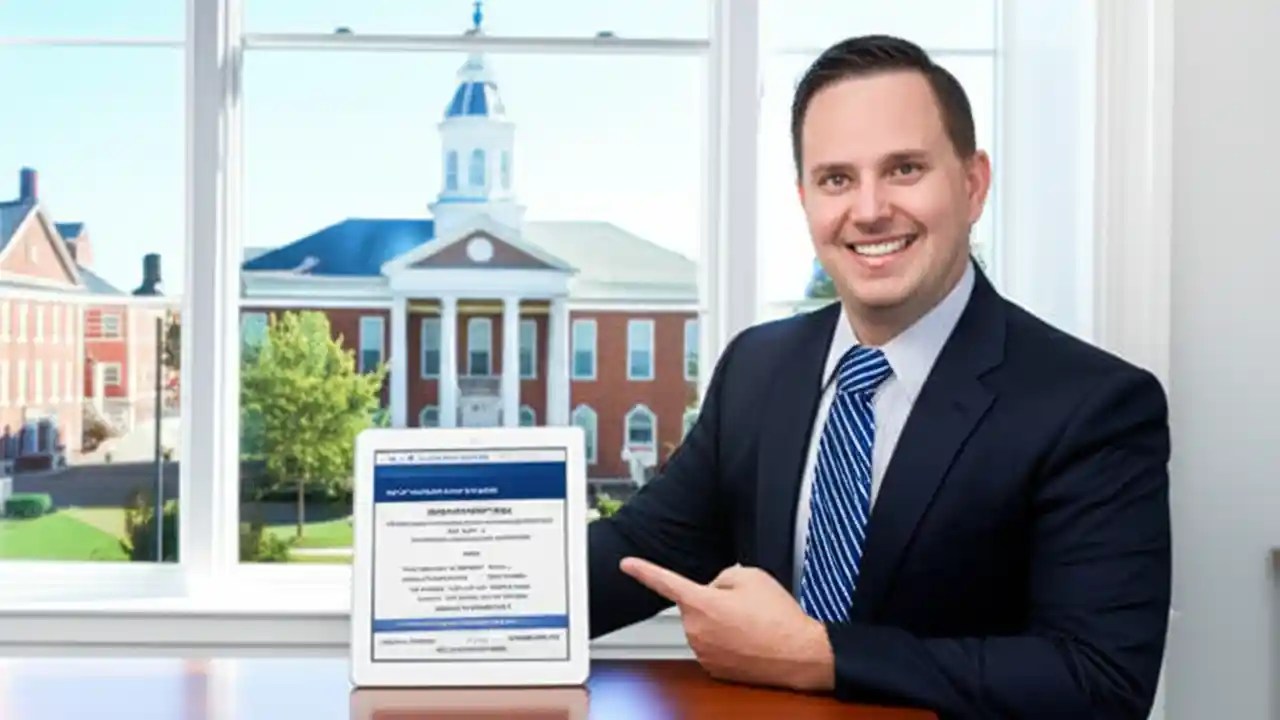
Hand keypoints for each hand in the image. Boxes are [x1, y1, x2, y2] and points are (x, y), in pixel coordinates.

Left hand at [619, 557, 834, 691]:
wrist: (798, 654)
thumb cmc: (777, 616)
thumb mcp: (751, 576)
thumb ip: (722, 575)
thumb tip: (715, 587)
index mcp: (700, 603)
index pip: (664, 581)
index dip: (643, 570)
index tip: (627, 564)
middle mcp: (695, 630)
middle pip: (695, 603)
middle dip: (713, 600)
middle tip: (744, 604)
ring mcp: (703, 652)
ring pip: (704, 625)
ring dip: (721, 621)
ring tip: (752, 624)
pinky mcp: (714, 669)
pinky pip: (713, 645)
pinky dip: (727, 641)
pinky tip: (749, 640)